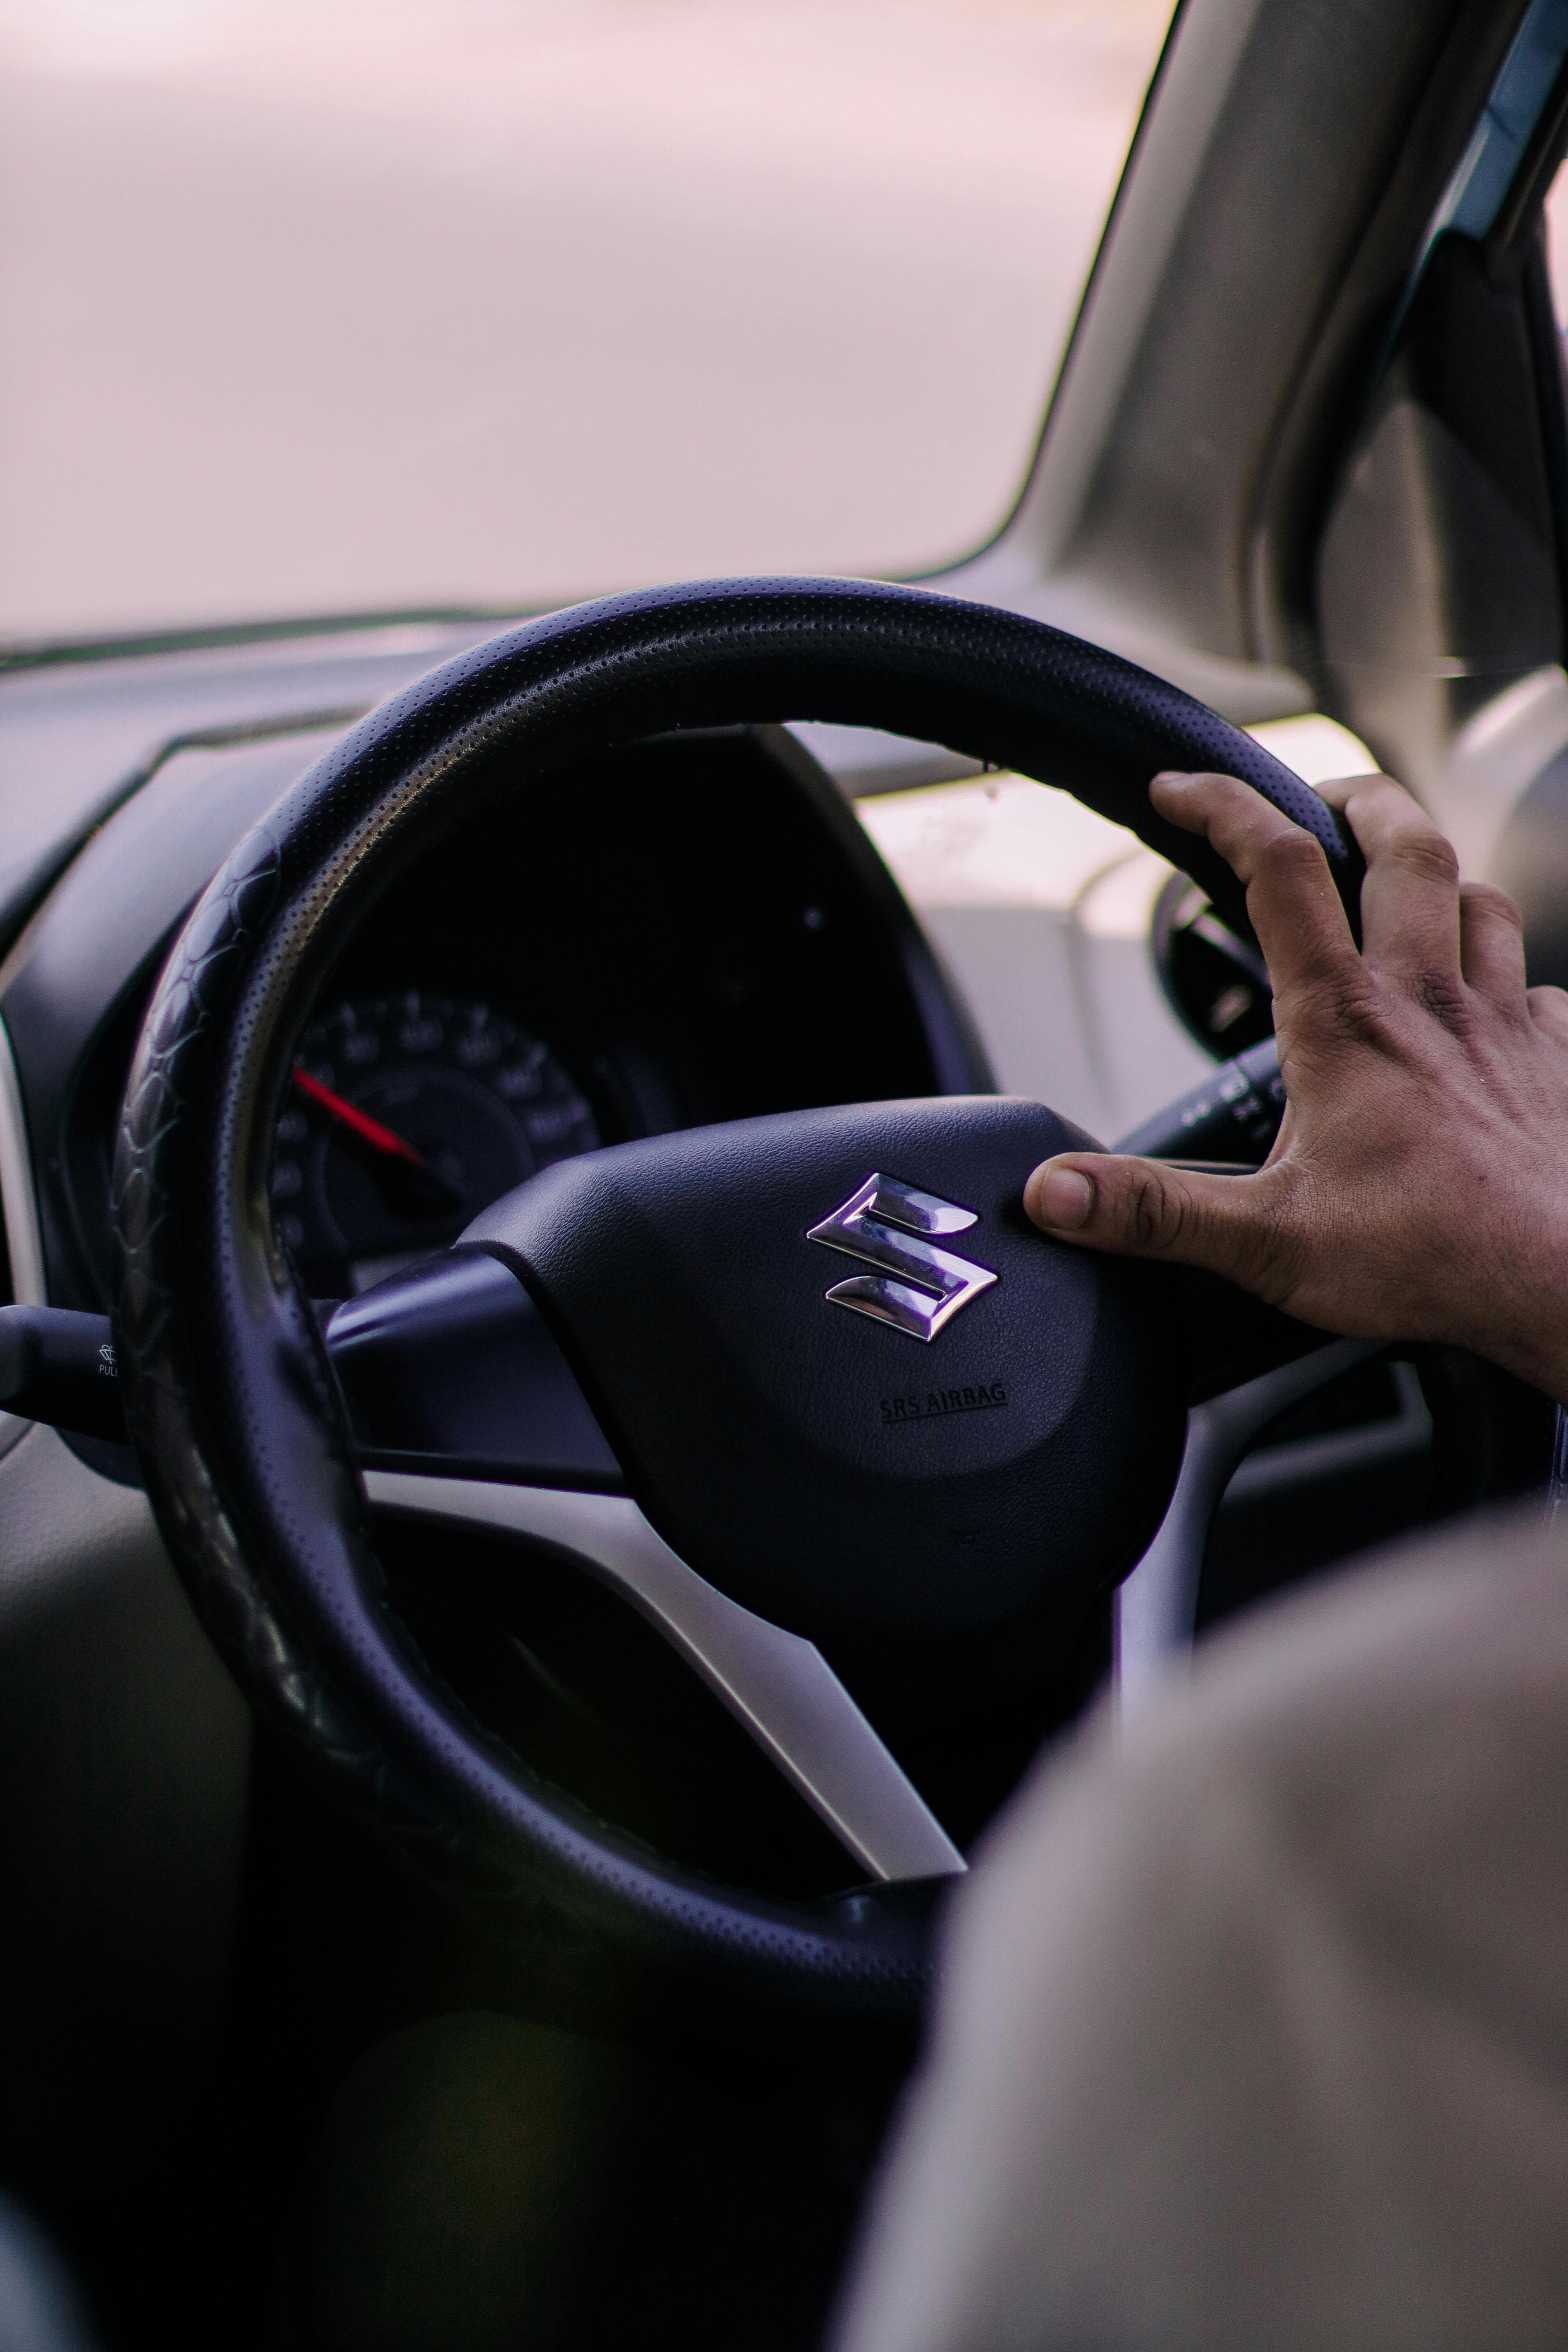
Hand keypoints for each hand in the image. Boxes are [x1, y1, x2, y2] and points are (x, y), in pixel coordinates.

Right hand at [1023, 768, 1567, 1403]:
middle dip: (1354, 797)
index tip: (1180, 787)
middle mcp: (1428, 1001)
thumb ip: (1152, 1213)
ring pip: (1481, 897)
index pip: (1278, 869)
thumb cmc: (1432, 1261)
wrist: (1560, 1286)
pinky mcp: (1557, 1059)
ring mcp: (1503, 1023)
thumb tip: (1053, 1194)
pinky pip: (1539, 989)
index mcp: (1344, 1025)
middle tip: (1317, 797)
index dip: (1223, 807)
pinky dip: (1507, 981)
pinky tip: (1487, 1012)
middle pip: (1403, 842)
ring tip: (1401, 892)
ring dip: (1437, 880)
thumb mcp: (1264, 1245)